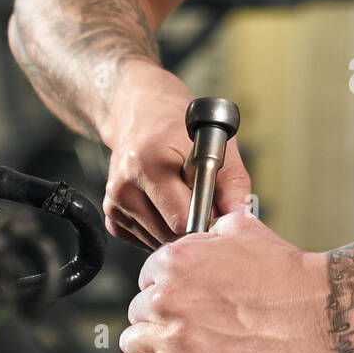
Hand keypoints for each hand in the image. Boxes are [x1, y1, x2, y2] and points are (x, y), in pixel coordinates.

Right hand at [99, 61, 251, 249]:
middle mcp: (125, 185)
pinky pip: (145, 239)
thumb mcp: (216, 143)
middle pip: (170, 235)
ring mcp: (114, 202)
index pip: (183, 220)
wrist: (140, 111)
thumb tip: (242, 216)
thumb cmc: (180, 125)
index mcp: (149, 163)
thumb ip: (233, 183)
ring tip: (182, 197)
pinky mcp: (111, 215)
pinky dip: (161, 229)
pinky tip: (165, 204)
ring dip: (177, 229)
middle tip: (202, 201)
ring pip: (158, 241)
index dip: (207, 220)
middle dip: (193, 225)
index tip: (217, 211)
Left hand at [119, 211, 337, 352]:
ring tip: (182, 351)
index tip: (183, 302)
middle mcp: (168, 295)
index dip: (165, 291)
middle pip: (137, 311)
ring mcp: (174, 334)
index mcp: (176, 259)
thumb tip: (207, 228)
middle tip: (190, 327)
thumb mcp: (248, 230)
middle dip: (161, 319)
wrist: (318, 311)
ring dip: (153, 348)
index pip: (145, 278)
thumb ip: (215, 230)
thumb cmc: (289, 276)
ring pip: (132, 344)